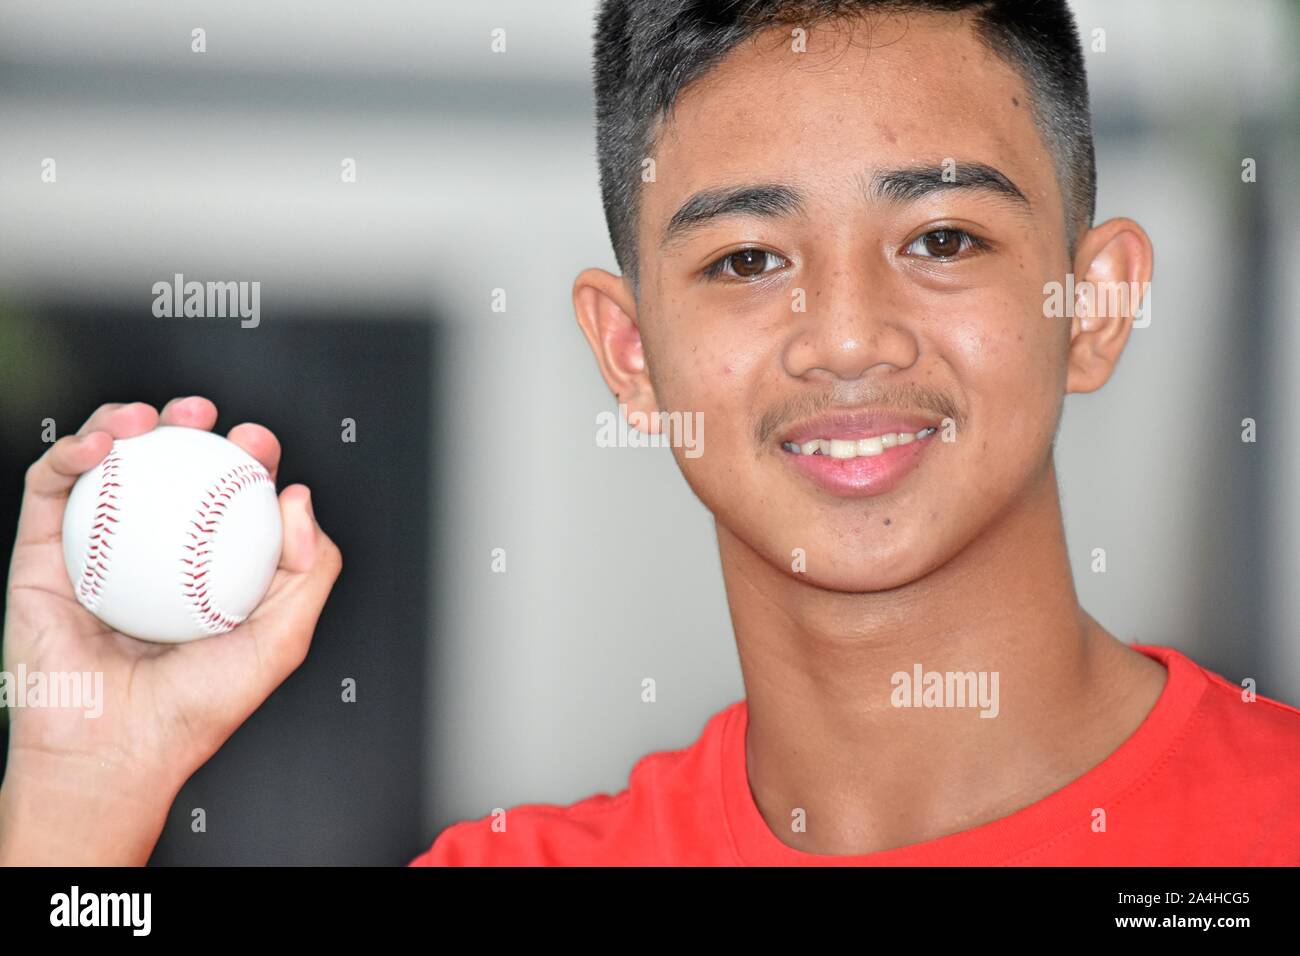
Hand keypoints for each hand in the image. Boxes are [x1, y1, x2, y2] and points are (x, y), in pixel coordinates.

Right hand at [0, 398, 342, 862]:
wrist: (114, 753)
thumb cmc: (197, 708)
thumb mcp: (281, 639)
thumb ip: (307, 569)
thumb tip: (298, 498)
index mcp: (207, 566)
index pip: (226, 494)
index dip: (243, 456)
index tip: (256, 443)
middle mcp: (153, 552)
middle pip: (166, 468)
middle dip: (185, 425)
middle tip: (204, 416)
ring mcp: (95, 549)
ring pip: (106, 465)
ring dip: (124, 422)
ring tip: (149, 417)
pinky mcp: (42, 555)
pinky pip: (51, 491)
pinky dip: (71, 453)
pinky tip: (101, 444)